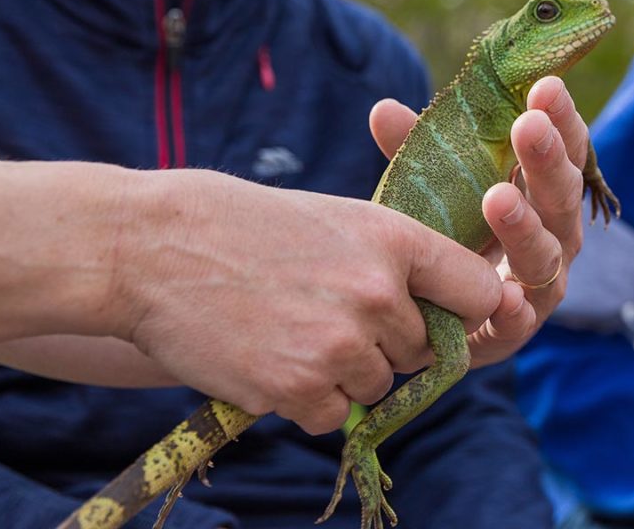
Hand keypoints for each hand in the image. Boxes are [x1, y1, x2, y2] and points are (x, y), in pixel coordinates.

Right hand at [115, 168, 502, 434]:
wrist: (154, 246)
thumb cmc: (244, 224)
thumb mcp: (333, 219)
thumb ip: (389, 261)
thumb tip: (430, 309)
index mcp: (393, 239)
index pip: (479, 290)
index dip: (463, 306)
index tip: (441, 313)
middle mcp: (377, 294)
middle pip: (424, 350)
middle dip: (388, 342)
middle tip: (330, 314)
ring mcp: (338, 345)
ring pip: (377, 385)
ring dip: (344, 371)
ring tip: (291, 327)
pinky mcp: (297, 390)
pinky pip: (334, 415)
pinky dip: (308, 397)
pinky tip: (270, 356)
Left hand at [370, 75, 588, 366]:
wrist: (445, 311)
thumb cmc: (453, 232)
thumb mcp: (438, 188)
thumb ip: (418, 154)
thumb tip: (382, 109)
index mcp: (540, 193)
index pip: (564, 151)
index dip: (561, 120)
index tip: (546, 87)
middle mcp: (552, 235)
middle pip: (561, 196)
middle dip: (547, 160)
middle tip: (529, 126)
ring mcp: (539, 285)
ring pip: (545, 255)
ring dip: (525, 226)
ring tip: (498, 198)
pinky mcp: (514, 329)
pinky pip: (519, 320)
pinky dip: (514, 309)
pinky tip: (505, 297)